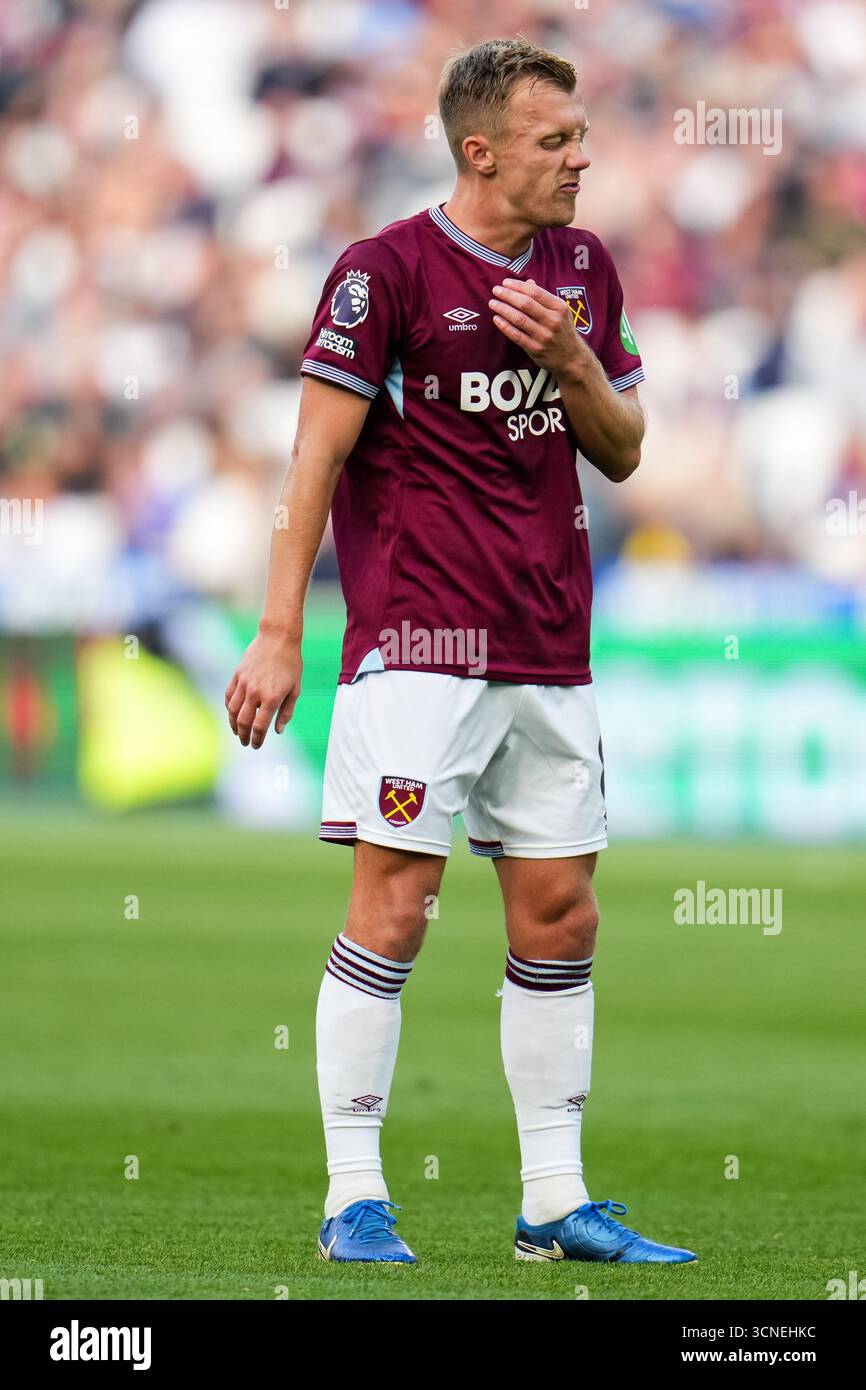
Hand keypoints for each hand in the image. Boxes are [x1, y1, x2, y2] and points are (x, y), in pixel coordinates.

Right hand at [224, 627, 301, 748]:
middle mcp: (255, 692)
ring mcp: (244, 683)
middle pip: (243, 722)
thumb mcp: (295, 689)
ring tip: (237, 732)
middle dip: (243, 736)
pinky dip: (229, 707)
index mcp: (272, 698)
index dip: (257, 740)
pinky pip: (229, 695)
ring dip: (233, 724)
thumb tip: (278, 731)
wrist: (278, 638)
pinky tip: (233, 713)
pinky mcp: (237, 675)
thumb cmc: (291, 664)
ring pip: (232, 710)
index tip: (256, 745)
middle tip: (245, 743)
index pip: (259, 727)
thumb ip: (286, 712)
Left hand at [490, 277, 590, 376]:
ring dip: (503, 309)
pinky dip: (505, 326)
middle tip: (496, 290)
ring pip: (519, 319)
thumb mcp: (560, 311)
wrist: (572, 358)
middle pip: (526, 304)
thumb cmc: (563, 330)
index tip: (505, 282)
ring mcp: (544, 336)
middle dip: (508, 295)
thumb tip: (528, 282)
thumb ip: (544, 297)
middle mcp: (553, 321)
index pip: (535, 292)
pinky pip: (517, 336)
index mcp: (559, 307)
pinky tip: (497, 319)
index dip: (518, 286)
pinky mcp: (536, 349)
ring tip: (492, 303)